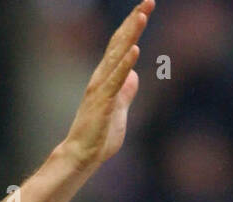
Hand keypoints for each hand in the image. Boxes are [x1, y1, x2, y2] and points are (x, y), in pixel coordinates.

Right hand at [61, 1, 153, 170]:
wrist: (83, 155)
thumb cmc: (99, 135)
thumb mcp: (119, 110)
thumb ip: (126, 92)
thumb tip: (134, 76)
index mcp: (107, 77)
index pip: (121, 45)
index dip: (134, 26)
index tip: (146, 8)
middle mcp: (102, 76)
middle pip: (120, 42)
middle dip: (134, 21)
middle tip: (149, 0)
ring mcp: (102, 87)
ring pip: (117, 55)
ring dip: (130, 35)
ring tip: (142, 15)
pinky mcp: (104, 102)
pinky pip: (115, 80)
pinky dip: (124, 65)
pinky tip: (134, 51)